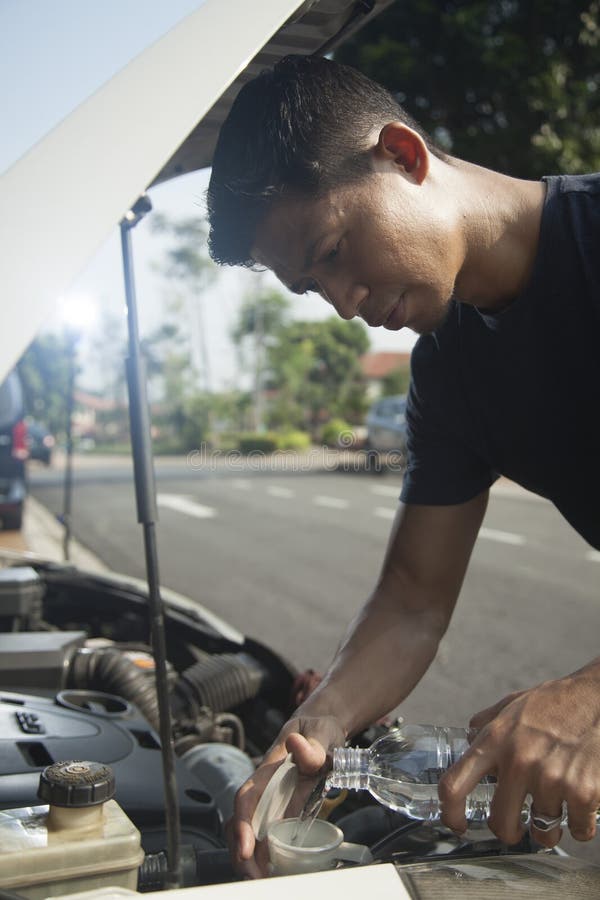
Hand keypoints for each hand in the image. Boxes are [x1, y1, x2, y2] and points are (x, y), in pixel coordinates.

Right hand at [227, 715, 345, 877]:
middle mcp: (265, 788)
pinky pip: (266, 835)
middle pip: (242, 822)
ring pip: (249, 831)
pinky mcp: (281, 811)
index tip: (246, 849)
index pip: (248, 797)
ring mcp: (272, 801)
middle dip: (241, 852)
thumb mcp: (320, 734)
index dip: (243, 824)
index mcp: (270, 770)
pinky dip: (263, 855)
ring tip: (260, 879)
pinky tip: (271, 870)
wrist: (321, 731)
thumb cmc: (317, 733)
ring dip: (250, 857)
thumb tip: (295, 744)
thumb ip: (312, 746)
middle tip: (255, 877)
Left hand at [438, 659, 599, 847]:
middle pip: (500, 824)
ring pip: (543, 834)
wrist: (598, 698)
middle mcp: (518, 762)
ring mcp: (551, 779)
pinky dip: (581, 824)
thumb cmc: (556, 702)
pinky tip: (581, 803)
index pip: (455, 784)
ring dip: (549, 828)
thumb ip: (486, 723)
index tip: (457, 825)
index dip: (450, 813)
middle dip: (509, 832)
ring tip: (555, 808)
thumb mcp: (512, 705)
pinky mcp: (583, 793)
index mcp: (495, 741)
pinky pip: (578, 831)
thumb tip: (468, 739)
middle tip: (517, 826)